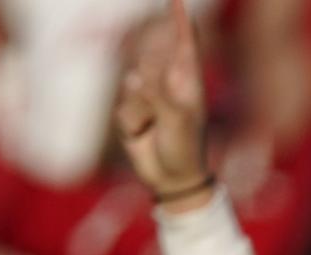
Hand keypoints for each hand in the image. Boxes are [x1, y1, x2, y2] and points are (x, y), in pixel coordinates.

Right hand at [115, 0, 211, 205]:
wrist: (170, 178)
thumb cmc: (185, 149)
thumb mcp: (179, 122)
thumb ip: (162, 96)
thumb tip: (141, 74)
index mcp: (188, 83)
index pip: (184, 45)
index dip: (179, 21)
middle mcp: (167, 84)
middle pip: (149, 58)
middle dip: (150, 76)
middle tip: (158, 107)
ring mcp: (147, 95)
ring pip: (132, 84)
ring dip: (139, 106)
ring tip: (152, 126)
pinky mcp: (129, 108)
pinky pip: (122, 106)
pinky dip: (130, 119)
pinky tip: (140, 133)